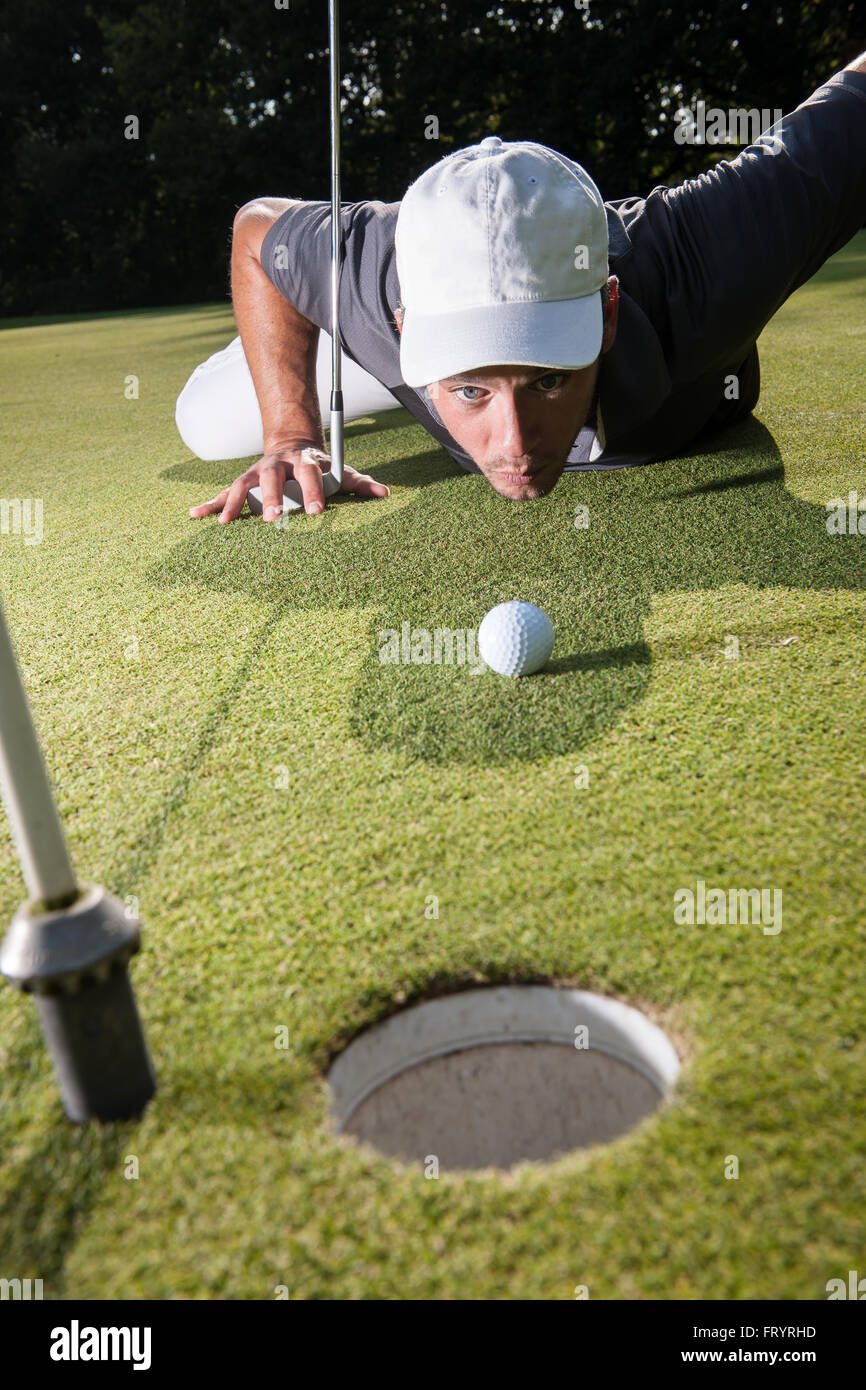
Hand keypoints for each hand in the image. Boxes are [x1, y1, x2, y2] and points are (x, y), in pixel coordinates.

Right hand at [189, 445, 389, 522]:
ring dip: (233, 502)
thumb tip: (385, 494)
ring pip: (241, 485)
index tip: (316, 512)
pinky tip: (195, 515)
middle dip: (271, 498)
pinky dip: (210, 504)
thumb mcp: (342, 472)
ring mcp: (256, 473)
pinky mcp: (243, 483)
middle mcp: (276, 465)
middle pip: (272, 479)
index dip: (313, 492)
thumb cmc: (320, 466)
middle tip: (271, 518)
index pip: (310, 475)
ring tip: (225, 522)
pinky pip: (223, 493)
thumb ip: (360, 483)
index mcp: (303, 462)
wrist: (292, 444)